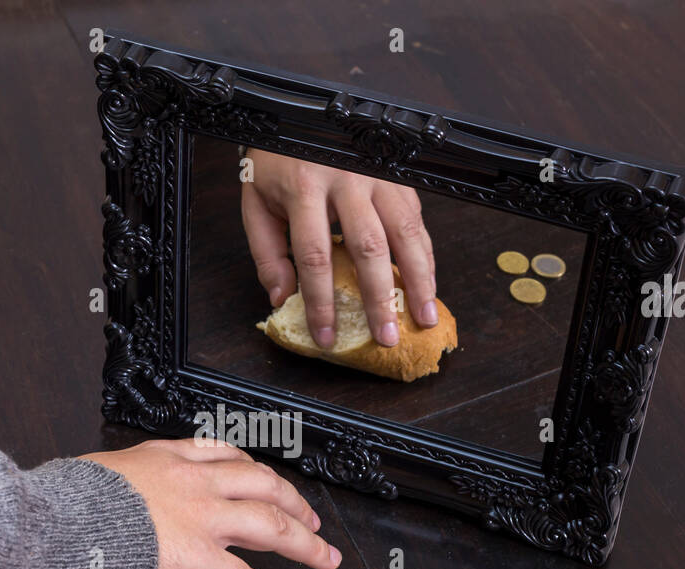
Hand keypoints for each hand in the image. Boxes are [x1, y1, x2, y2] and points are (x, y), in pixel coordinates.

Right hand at [80, 438, 341, 568]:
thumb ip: (123, 490)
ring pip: (271, 523)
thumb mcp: (98, 477)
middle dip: (294, 502)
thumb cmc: (66, 507)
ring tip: (323, 557)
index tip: (266, 481)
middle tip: (312, 520)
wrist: (56, 525)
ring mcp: (200, 517)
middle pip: (262, 484)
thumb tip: (123, 508)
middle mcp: (191, 481)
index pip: (223, 455)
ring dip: (304, 543)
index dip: (253, 471)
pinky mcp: (198, 556)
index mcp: (164, 458)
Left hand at [241, 148, 436, 347]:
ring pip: (405, 231)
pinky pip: (417, 218)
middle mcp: (345, 179)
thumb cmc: (277, 163)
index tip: (327, 336)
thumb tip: (282, 298)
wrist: (299, 115)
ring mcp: (376, 174)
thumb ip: (267, 253)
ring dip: (418, 279)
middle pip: (368, 247)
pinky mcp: (397, 174)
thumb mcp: (257, 204)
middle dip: (380, 298)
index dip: (321, 302)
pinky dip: (425, 254)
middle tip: (387, 337)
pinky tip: (427, 283)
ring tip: (424, 316)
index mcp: (303, 188)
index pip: (314, 256)